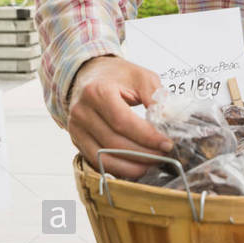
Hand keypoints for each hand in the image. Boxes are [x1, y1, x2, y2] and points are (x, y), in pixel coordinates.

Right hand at [68, 56, 171, 178]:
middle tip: (164, 155)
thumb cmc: (116, 75)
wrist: (89, 74)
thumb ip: (155, 97)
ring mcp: (76, 128)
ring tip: (153, 163)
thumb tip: (168, 121)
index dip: (146, 137)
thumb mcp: (140, 76)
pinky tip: (136, 166)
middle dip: (143, 154)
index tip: (166, 144)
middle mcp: (82, 111)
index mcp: (97, 91)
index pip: (123, 122)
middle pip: (114, 142)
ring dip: (132, 166)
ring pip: (105, 156)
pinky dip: (118, 168)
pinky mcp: (77, 140)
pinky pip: (98, 162)